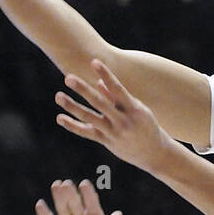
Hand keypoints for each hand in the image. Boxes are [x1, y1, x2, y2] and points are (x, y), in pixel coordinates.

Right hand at [35, 179, 121, 214]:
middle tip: (66, 184)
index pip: (91, 202)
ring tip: (56, 185)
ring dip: (58, 197)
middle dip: (70, 193)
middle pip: (74, 202)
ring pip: (62, 208)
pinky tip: (40, 204)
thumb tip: (118, 214)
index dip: (88, 193)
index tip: (84, 184)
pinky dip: (44, 214)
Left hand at [55, 59, 170, 173]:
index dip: (106, 75)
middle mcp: (123, 121)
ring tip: (58, 96)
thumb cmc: (146, 126)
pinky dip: (73, 125)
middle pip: (100, 103)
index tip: (94, 61)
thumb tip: (99, 83)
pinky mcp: (107, 142)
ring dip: (72, 106)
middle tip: (68, 77)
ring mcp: (114, 133)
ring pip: (89, 118)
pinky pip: (87, 133)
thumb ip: (118, 98)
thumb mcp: (138, 110)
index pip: (118, 89)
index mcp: (134, 109)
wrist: (155, 154)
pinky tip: (60, 118)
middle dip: (84, 90)